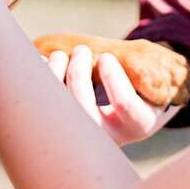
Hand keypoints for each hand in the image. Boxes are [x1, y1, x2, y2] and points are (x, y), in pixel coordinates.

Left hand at [45, 45, 178, 145]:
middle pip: (85, 113)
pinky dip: (37, 83)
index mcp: (138, 125)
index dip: (113, 79)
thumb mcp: (151, 80)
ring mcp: (84, 137)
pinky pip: (43, 111)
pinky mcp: (63, 128)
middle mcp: (110, 137)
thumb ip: (142, 67)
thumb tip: (122, 52)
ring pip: (60, 115)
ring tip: (61, 55)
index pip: (125, 106)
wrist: (128, 112)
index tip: (106, 57)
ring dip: (56, 78)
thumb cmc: (141, 86)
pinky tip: (41, 64)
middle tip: (82, 51)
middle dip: (78, 76)